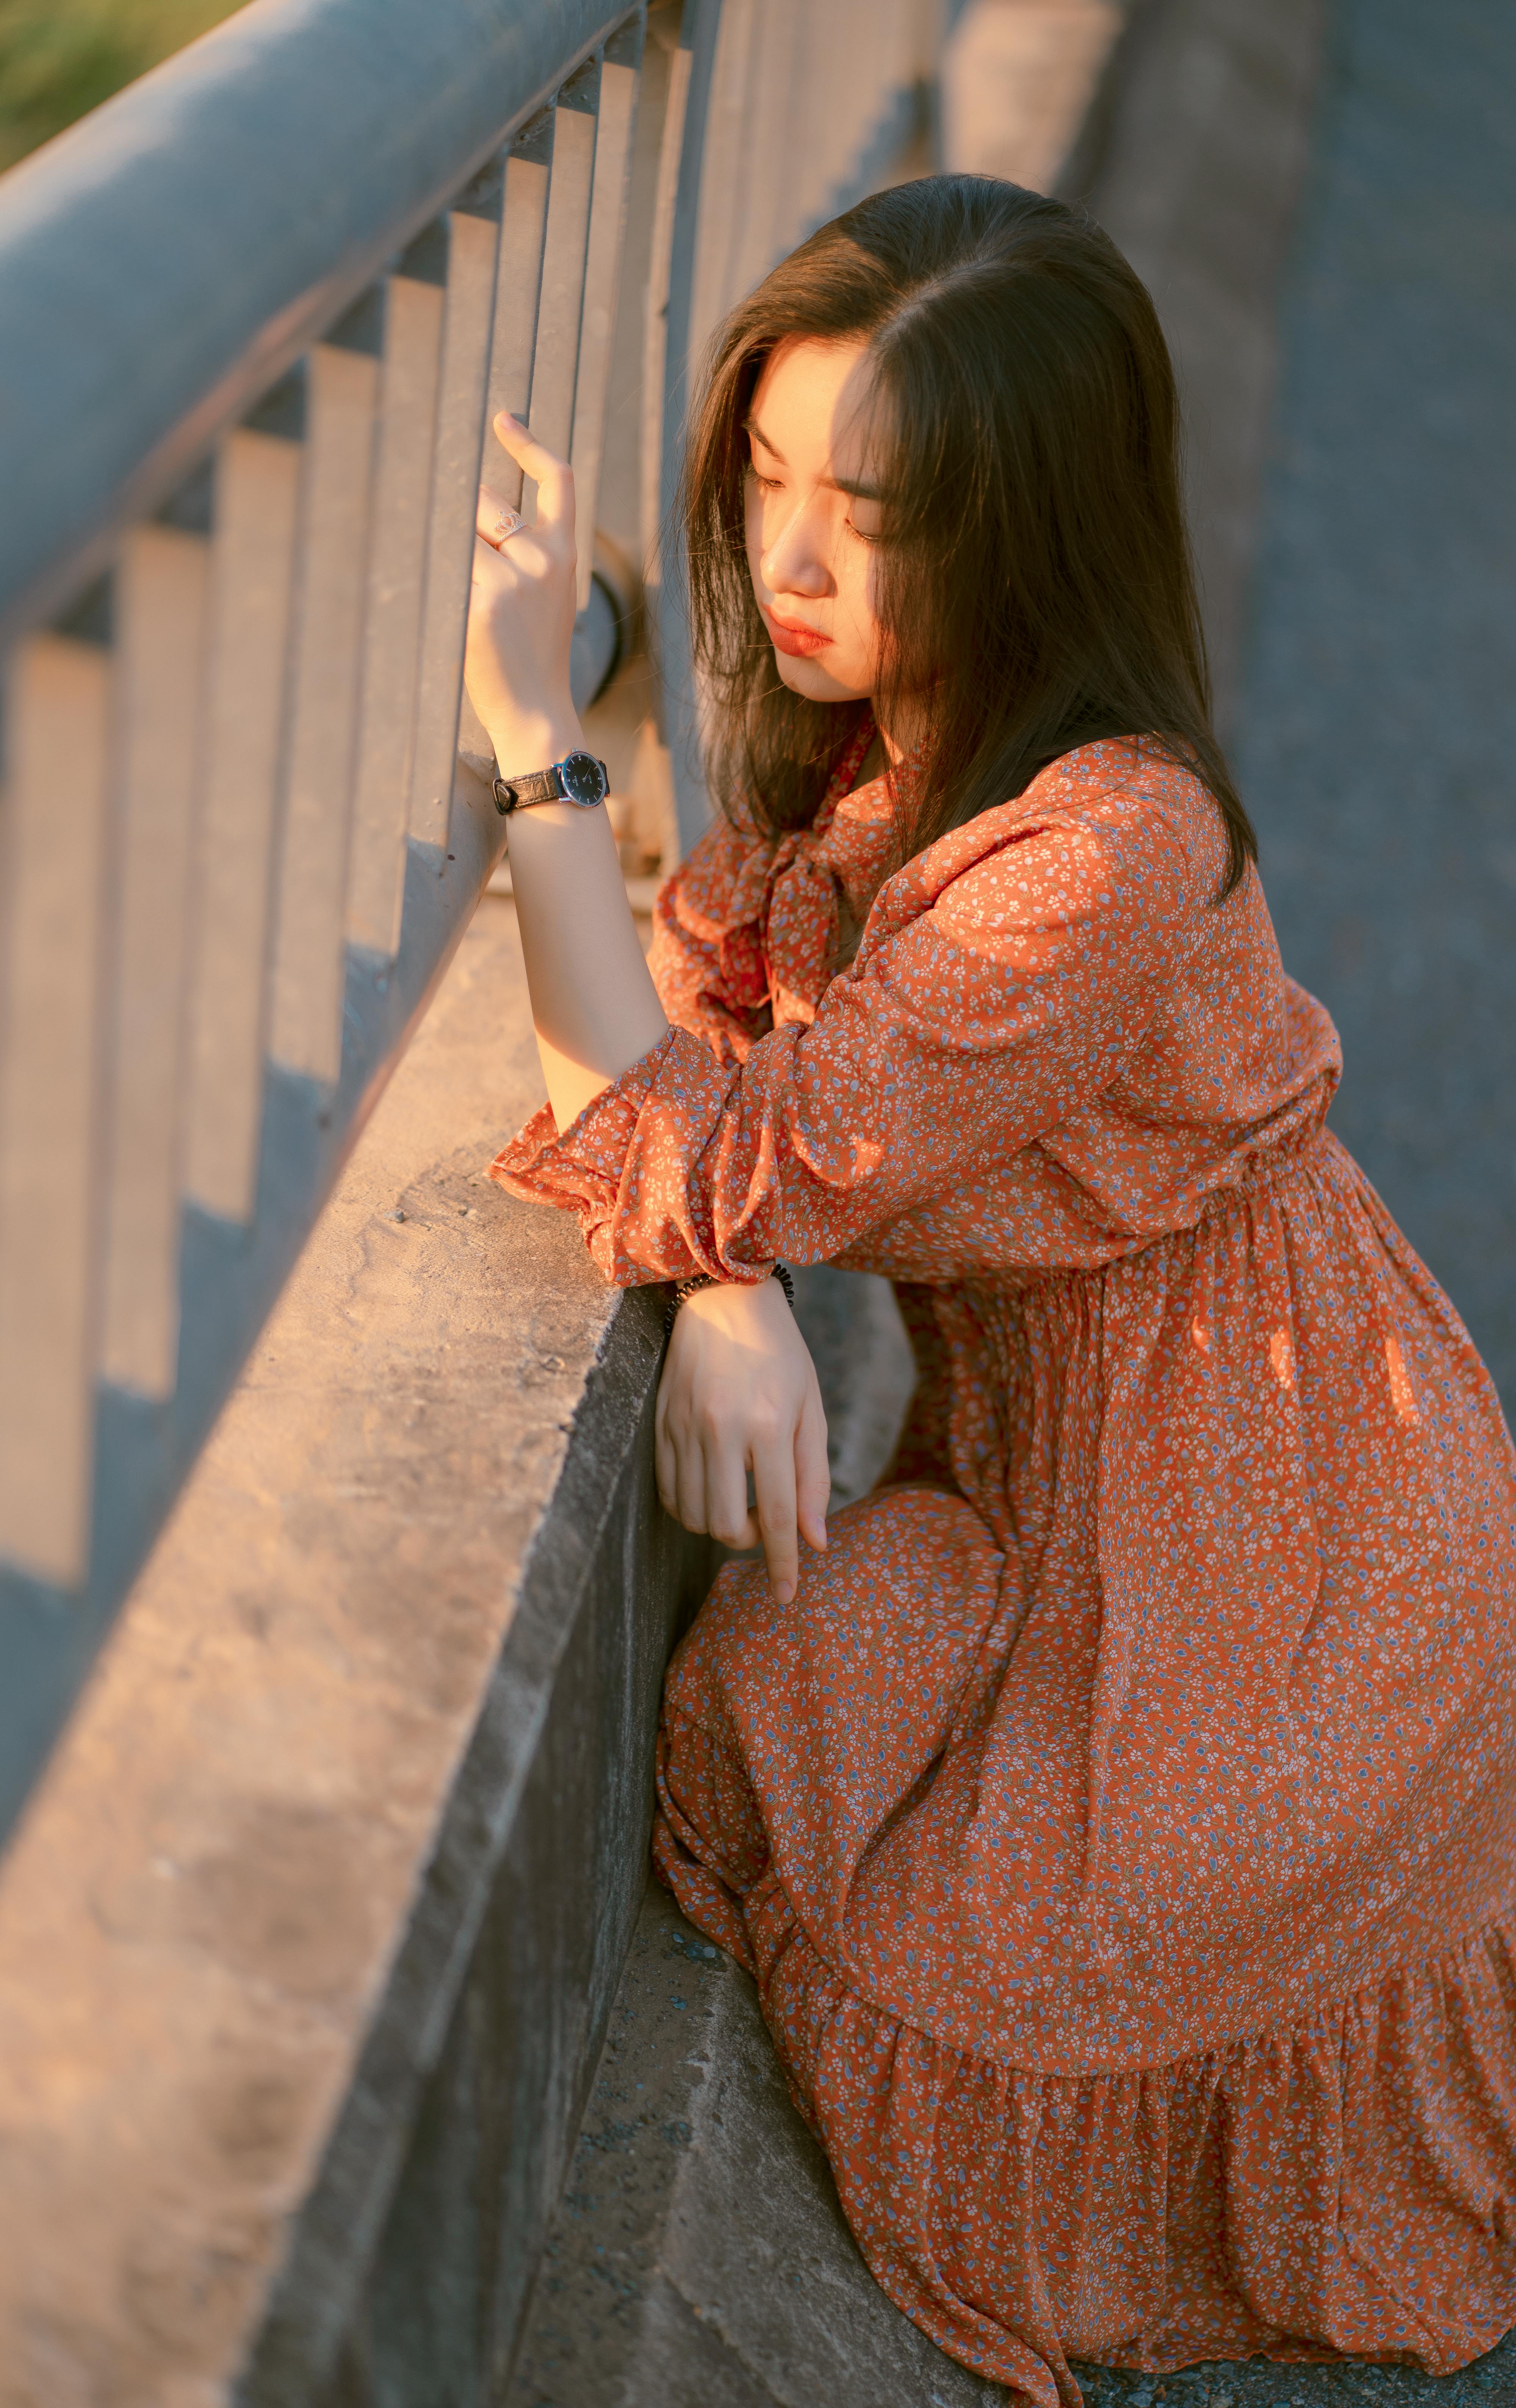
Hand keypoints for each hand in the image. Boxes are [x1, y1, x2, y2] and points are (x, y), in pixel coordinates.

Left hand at [465, 412, 580, 770]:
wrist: (536, 713)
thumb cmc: (532, 658)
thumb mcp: (546, 598)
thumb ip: (525, 554)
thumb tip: (469, 510)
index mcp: (565, 554)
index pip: (557, 481)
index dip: (529, 445)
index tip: (502, 418)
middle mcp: (543, 559)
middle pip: (486, 503)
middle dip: (464, 521)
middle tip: (465, 569)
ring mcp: (512, 581)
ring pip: (457, 534)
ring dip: (444, 556)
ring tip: (456, 598)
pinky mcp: (479, 604)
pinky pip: (441, 571)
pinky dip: (430, 582)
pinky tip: (435, 608)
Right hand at [655, 1279, 828, 1603]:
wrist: (722, 1296)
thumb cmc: (780, 1353)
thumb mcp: (811, 1408)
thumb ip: (813, 1478)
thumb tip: (814, 1543)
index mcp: (768, 1424)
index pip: (778, 1515)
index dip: (784, 1563)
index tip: (786, 1596)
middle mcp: (721, 1429)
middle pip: (727, 1526)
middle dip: (750, 1542)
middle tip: (767, 1520)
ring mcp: (683, 1427)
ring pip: (694, 1516)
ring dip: (720, 1526)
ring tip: (741, 1500)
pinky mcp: (660, 1424)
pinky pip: (669, 1493)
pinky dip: (691, 1508)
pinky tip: (711, 1489)